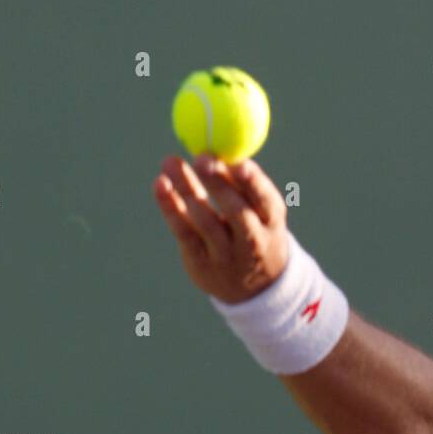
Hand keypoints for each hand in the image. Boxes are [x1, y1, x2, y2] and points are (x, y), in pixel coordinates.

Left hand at [152, 153, 289, 304]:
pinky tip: (160, 184)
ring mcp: (225, 257)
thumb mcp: (260, 213)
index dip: (254, 183)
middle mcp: (252, 244)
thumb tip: (219, 143)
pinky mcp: (200, 262)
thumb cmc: (255, 233)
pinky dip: (170, 206)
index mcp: (272, 224)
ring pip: (206, 222)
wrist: (255, 290)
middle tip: (202, 158)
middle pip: (236, 213)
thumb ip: (242, 184)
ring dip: (187, 189)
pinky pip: (183, 231)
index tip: (238, 162)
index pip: (267, 202)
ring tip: (170, 161)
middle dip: (219, 185)